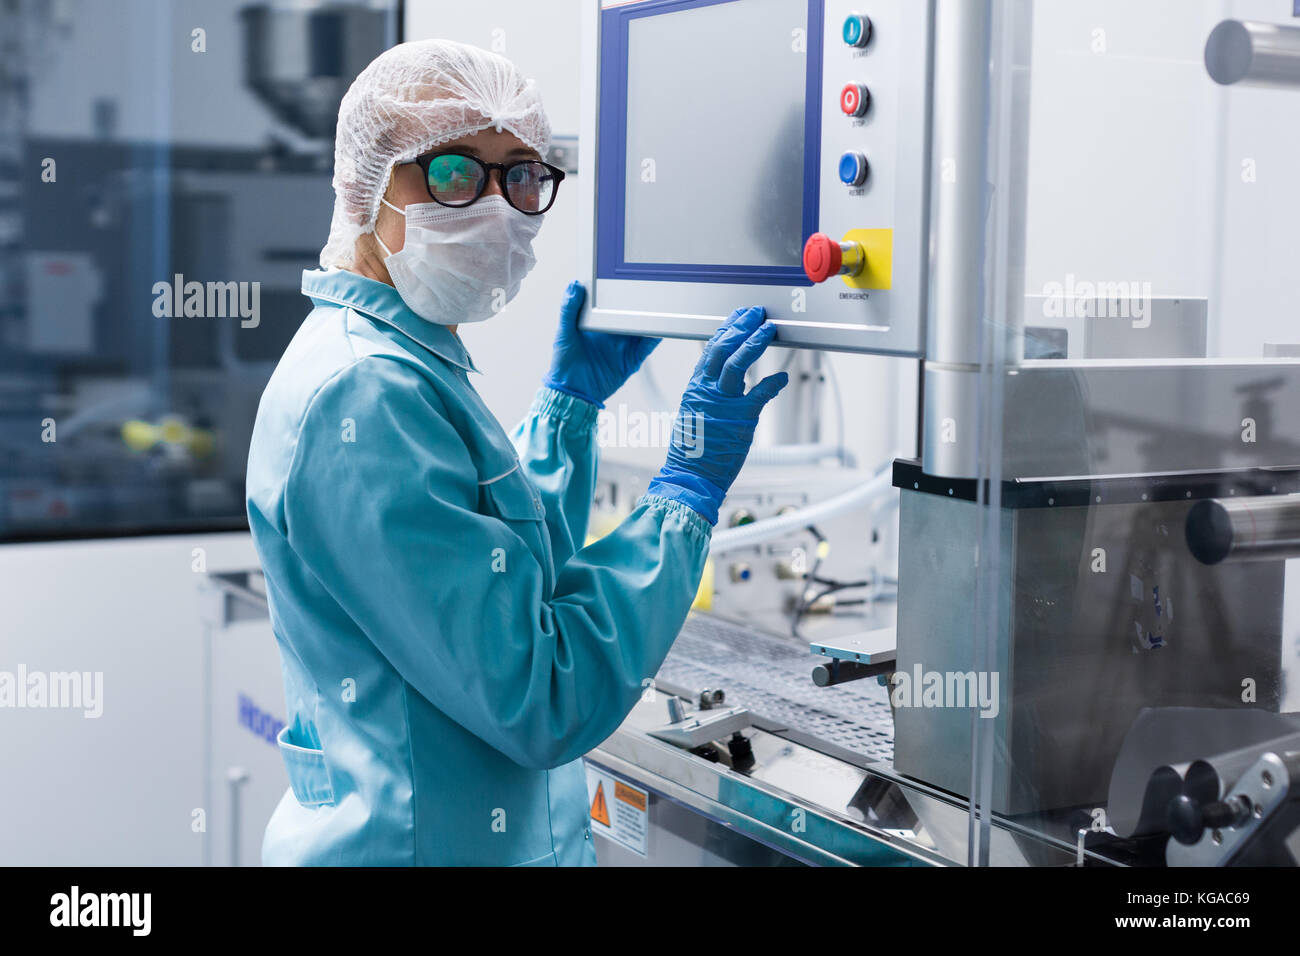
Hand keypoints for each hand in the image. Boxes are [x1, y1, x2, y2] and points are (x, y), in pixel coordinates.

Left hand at [542, 281, 659, 406]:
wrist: (573, 391)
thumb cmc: (564, 363)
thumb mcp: (564, 332)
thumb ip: (569, 309)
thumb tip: (573, 287)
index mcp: (598, 323)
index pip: (612, 304)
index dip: (619, 293)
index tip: (626, 280)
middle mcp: (613, 333)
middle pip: (631, 314)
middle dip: (640, 304)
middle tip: (646, 292)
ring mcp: (624, 346)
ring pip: (642, 328)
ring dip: (650, 319)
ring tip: (656, 309)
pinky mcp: (632, 360)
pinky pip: (647, 346)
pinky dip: (654, 338)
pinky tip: (657, 331)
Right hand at [645, 306, 787, 524]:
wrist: (690, 476)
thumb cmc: (693, 451)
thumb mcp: (692, 414)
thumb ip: (707, 394)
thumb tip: (722, 381)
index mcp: (695, 387)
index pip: (710, 348)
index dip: (726, 328)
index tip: (739, 316)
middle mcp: (706, 390)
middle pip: (722, 347)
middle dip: (741, 326)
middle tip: (756, 314)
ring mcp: (723, 403)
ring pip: (737, 362)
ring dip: (754, 342)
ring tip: (768, 329)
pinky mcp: (741, 418)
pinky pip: (760, 393)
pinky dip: (773, 382)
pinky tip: (782, 376)